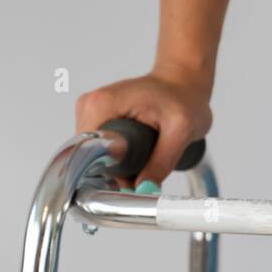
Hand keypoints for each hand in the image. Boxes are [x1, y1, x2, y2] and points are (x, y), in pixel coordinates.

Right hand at [74, 63, 212, 188]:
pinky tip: (136, 159)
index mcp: (102, 104)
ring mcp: (91, 112)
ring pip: (93, 156)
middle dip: (114, 173)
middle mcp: (90, 106)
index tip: (130, 184)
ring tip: (144, 163)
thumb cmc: (184, 97)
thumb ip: (161, 161)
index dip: (108, 173)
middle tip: (142, 177)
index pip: (87, 151)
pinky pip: (99, 149)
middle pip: (89, 156)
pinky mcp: (98, 118)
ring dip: (116, 168)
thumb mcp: (181, 131)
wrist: (183, 82)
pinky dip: (115, 160)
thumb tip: (143, 189)